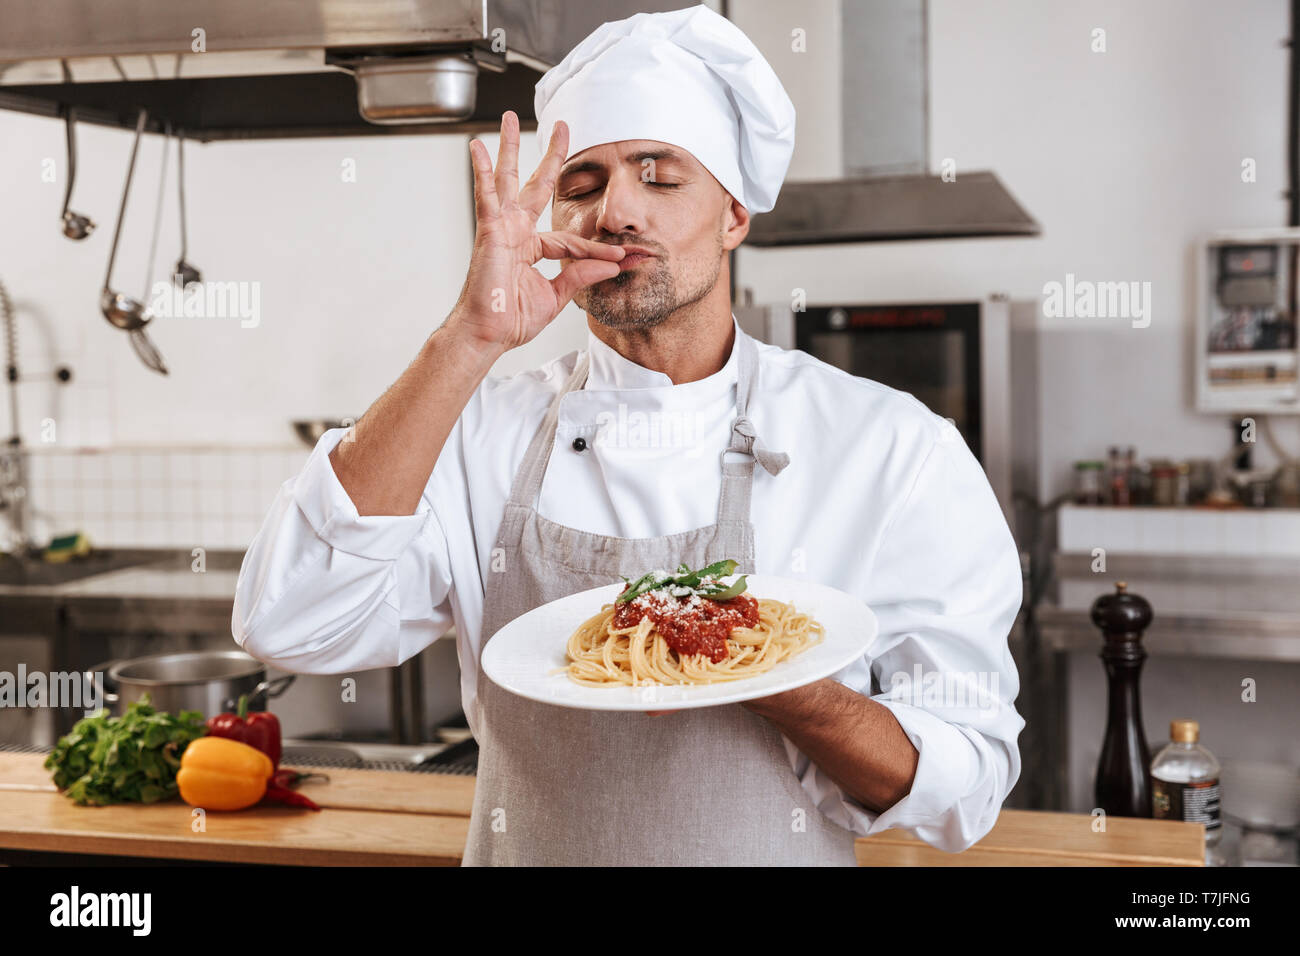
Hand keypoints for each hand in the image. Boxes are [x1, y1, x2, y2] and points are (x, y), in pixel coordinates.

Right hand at [448, 110, 626, 351]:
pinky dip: (482, 170)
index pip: (571, 239)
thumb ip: (581, 276)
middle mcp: (516, 232)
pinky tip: (478, 146)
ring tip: (507, 117)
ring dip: (508, 147)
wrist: (488, 334)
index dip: (598, 249)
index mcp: (532, 248)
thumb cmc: (512, 319)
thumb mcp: (557, 296)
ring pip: (508, 179)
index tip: (625, 257)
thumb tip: (613, 265)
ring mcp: (501, 228)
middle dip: (550, 156)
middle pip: (536, 185)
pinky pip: (487, 195)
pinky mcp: (489, 231)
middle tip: (561, 126)